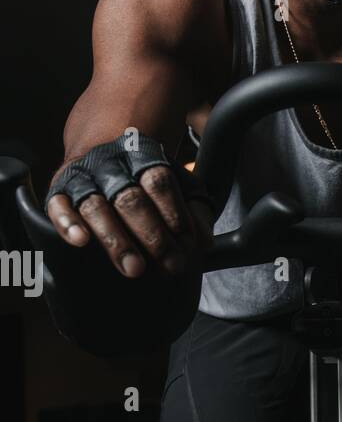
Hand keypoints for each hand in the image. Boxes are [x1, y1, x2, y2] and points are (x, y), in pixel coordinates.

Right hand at [47, 160, 212, 278]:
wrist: (101, 152)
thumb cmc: (145, 180)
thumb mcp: (178, 185)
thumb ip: (195, 210)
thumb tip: (204, 242)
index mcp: (142, 155)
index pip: (160, 182)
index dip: (176, 215)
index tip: (190, 246)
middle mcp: (109, 163)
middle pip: (130, 199)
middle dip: (153, 236)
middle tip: (171, 267)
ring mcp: (82, 176)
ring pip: (96, 206)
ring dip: (116, 240)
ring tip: (135, 269)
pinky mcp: (58, 191)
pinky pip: (58, 206)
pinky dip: (67, 223)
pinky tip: (81, 241)